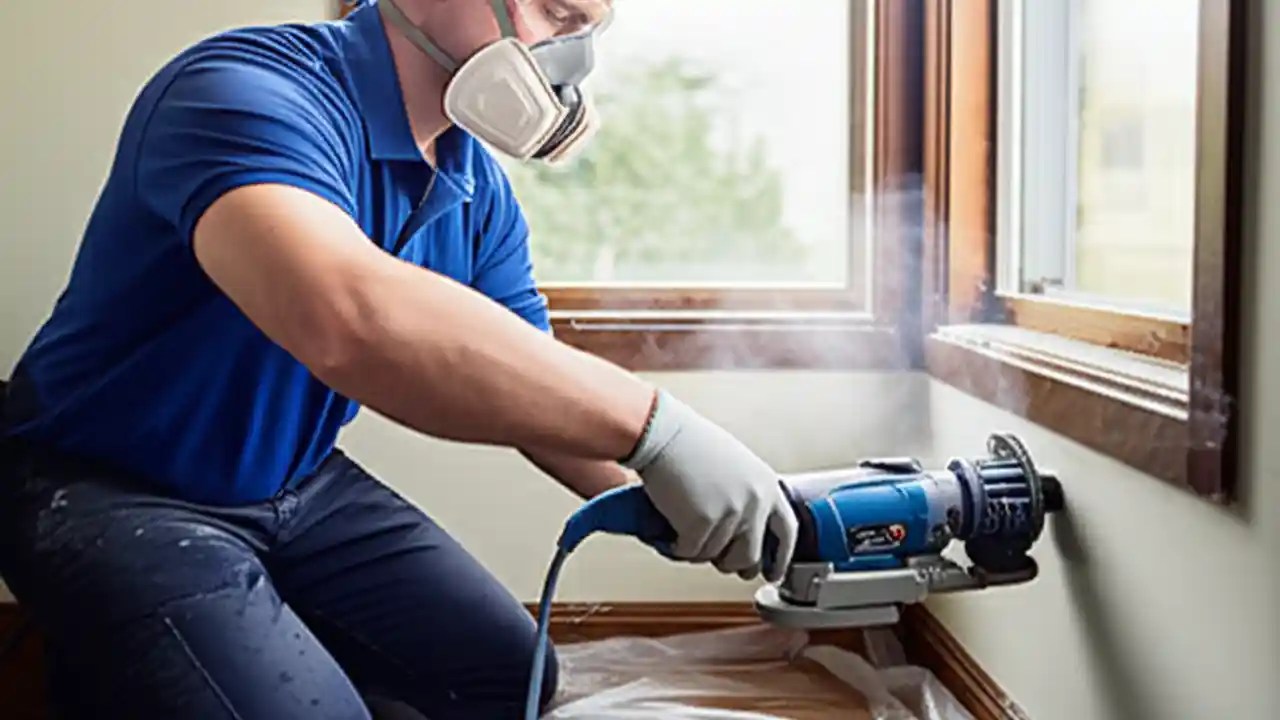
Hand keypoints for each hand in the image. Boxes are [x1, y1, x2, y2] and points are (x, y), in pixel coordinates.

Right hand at [620, 390, 797, 582]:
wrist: (662, 434)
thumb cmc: (690, 446)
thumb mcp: (736, 468)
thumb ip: (747, 497)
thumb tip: (742, 533)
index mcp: (767, 486)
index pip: (787, 532)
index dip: (780, 558)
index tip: (772, 572)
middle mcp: (755, 501)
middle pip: (751, 557)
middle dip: (731, 564)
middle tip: (716, 559)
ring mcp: (731, 513)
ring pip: (716, 557)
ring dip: (698, 551)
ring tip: (684, 532)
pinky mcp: (704, 522)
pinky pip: (691, 552)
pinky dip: (678, 547)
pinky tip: (671, 531)